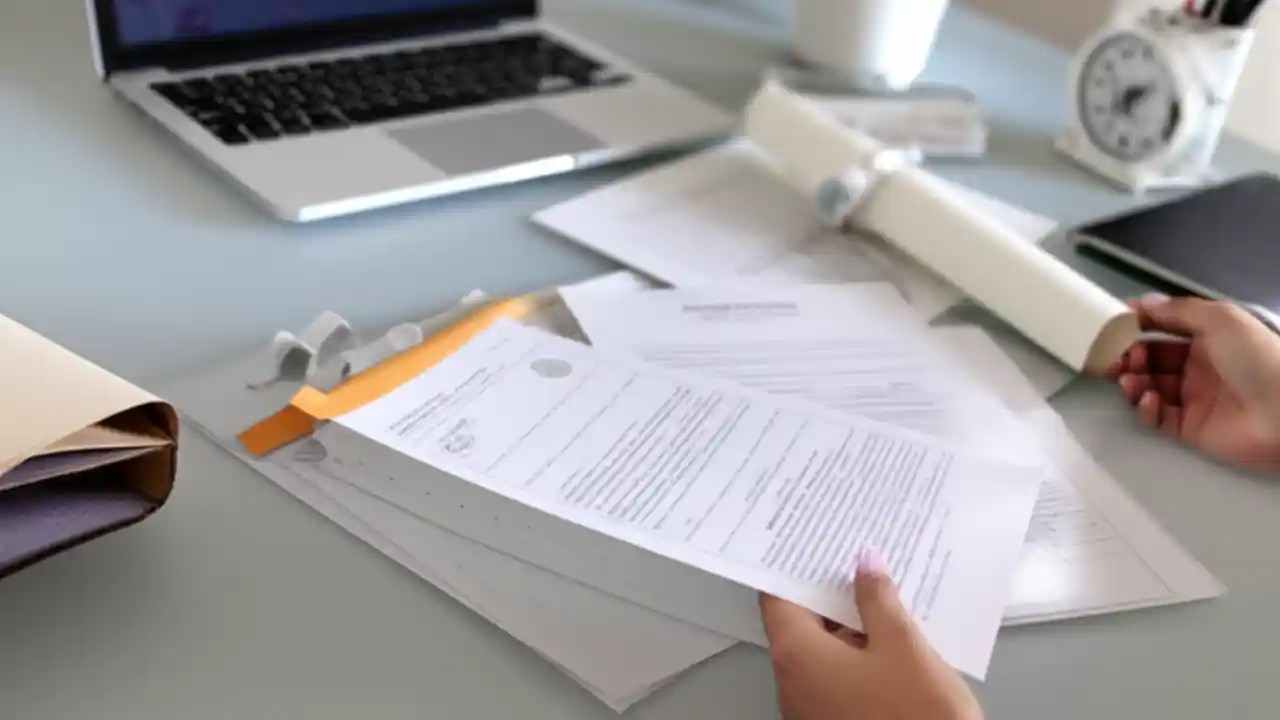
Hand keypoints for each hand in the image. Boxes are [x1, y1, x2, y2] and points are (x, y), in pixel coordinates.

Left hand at [759, 553, 982, 719]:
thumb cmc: (915, 713)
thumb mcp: (903, 646)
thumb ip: (878, 599)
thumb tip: (863, 563)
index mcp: (796, 655)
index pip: (777, 596)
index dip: (795, 565)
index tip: (815, 539)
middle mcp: (791, 682)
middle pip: (800, 622)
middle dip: (831, 590)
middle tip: (857, 553)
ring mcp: (811, 707)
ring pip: (822, 650)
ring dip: (850, 621)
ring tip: (882, 586)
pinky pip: (838, 675)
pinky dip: (857, 651)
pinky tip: (891, 633)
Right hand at [1110, 295, 1279, 471]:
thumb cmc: (1256, 358)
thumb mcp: (1220, 319)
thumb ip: (1178, 310)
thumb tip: (1141, 303)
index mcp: (1207, 338)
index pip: (1164, 328)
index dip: (1139, 326)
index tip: (1113, 325)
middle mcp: (1197, 366)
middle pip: (1150, 358)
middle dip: (1129, 356)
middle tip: (1116, 358)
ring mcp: (1192, 398)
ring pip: (1148, 387)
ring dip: (1132, 381)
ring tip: (1129, 380)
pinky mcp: (1188, 428)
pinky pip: (1157, 417)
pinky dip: (1146, 408)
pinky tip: (1149, 401)